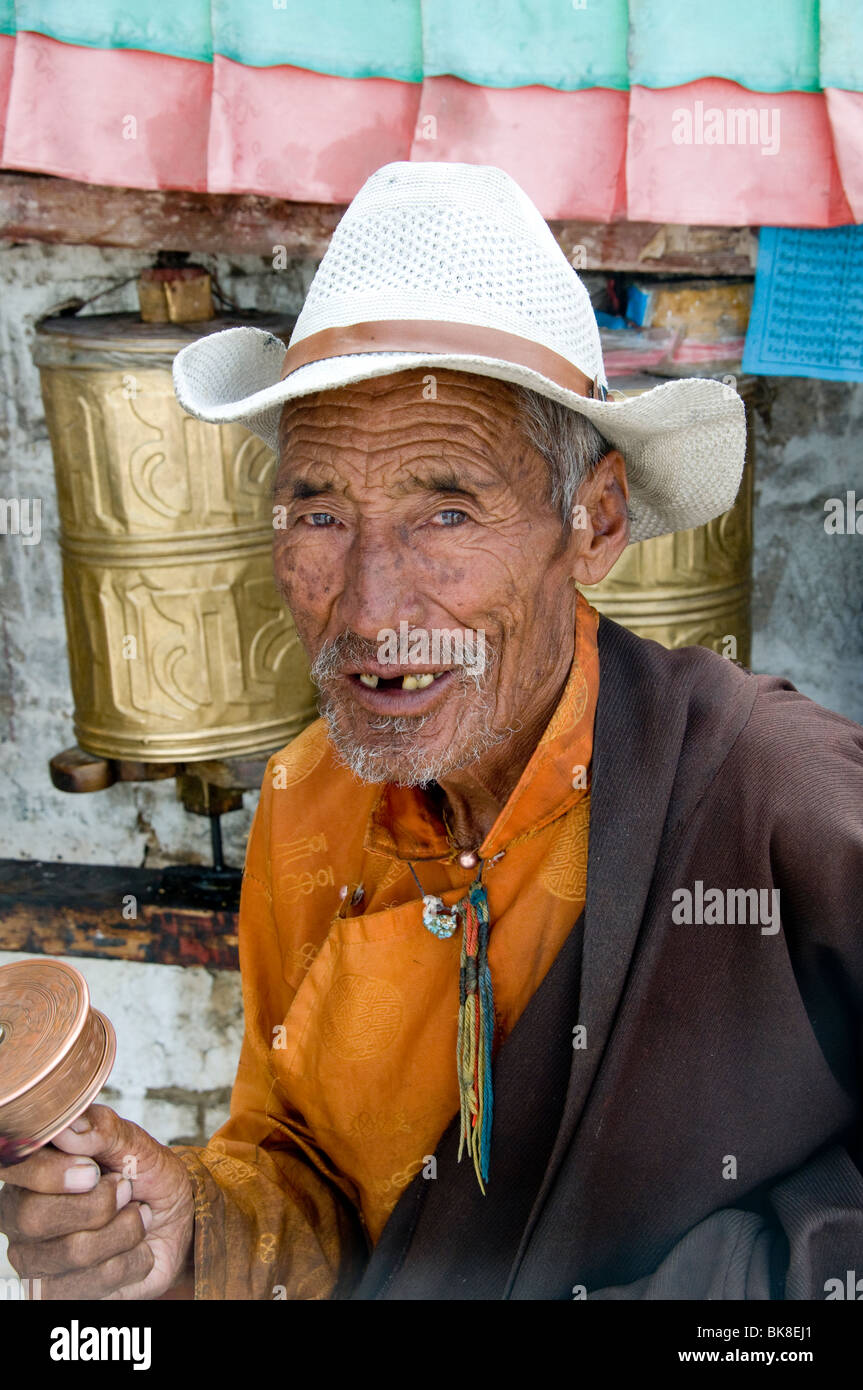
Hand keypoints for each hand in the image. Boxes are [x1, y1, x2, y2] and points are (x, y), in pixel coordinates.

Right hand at [0, 1103, 193, 1299]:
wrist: (174, 1220)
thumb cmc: (145, 1176)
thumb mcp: (134, 1143)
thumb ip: (102, 1129)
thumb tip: (68, 1129)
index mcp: (31, 1168)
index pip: (13, 1168)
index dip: (49, 1173)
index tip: (92, 1172)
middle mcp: (20, 1214)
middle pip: (36, 1217)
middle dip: (100, 1203)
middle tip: (127, 1190)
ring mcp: (34, 1258)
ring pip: (73, 1251)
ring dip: (124, 1230)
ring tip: (137, 1216)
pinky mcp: (57, 1292)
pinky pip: (93, 1283)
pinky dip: (131, 1260)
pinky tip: (135, 1248)